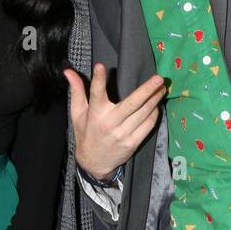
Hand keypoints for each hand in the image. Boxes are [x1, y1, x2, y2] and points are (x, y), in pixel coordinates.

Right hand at [65, 64, 164, 180]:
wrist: (93, 163)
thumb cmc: (86, 133)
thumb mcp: (77, 112)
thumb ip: (76, 90)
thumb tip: (68, 71)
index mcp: (95, 114)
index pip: (96, 93)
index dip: (98, 79)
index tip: (101, 66)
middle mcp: (110, 123)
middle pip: (132, 103)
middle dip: (147, 90)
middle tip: (159, 78)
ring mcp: (123, 134)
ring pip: (144, 113)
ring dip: (155, 99)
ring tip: (162, 88)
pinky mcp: (132, 142)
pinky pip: (148, 125)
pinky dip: (154, 114)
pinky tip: (156, 105)